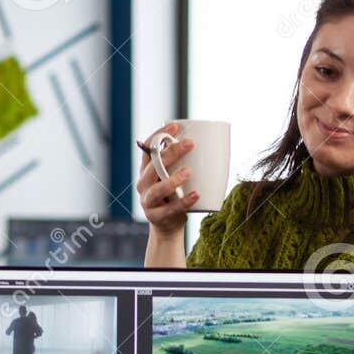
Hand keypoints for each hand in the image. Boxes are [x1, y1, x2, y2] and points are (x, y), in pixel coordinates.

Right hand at [136, 120, 198, 234]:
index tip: (175, 126)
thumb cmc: (174, 196)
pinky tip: (196, 195)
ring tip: (189, 172)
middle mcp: (143, 184)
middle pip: (153, 166)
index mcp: (146, 171)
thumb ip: (181, 163)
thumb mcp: (173, 177)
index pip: (148, 148)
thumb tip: (211, 142)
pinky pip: (170, 209)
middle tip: (190, 144)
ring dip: (173, 179)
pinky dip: (184, 201)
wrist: (167, 227)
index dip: (159, 135)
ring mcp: (148, 201)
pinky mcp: (156, 216)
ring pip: (158, 189)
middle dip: (171, 153)